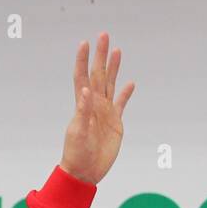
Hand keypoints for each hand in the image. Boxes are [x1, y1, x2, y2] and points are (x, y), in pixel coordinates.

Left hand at [59, 32, 134, 185]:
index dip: (83, 60)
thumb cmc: (76, 154)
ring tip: (116, 51)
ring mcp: (105, 113)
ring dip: (113, 68)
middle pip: (98, 75)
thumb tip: (85, 90)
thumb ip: (82, 111)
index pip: (82, 77)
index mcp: (83, 106)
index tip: (85, 43)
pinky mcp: (115, 123)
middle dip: (100, 55)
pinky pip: (121, 104)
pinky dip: (125, 93)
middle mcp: (94, 105)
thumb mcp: (78, 132)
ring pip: (110, 84)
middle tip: (103, 35)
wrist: (84, 172)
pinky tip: (130, 83)